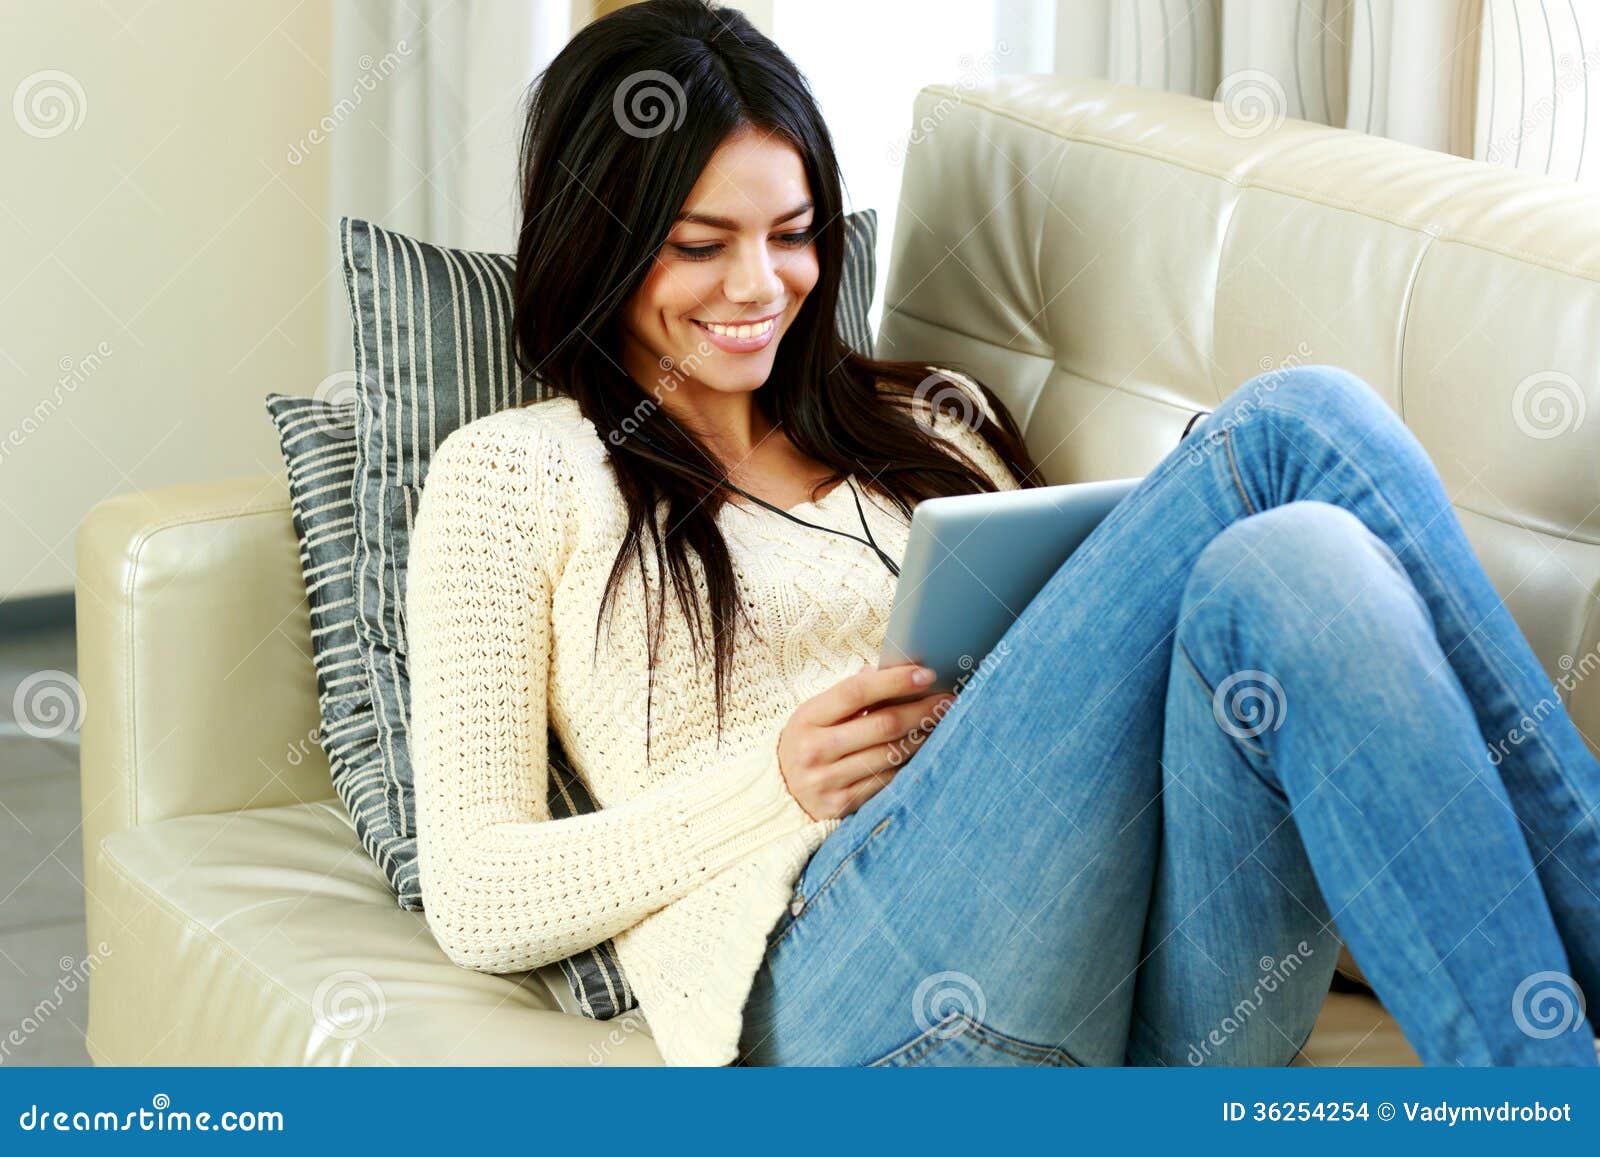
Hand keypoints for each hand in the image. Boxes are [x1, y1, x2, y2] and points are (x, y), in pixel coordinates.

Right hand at [776, 662, 956, 819]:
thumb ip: (851, 694)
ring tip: (939, 722)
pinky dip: (908, 762)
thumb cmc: (808, 742)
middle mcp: (814, 750)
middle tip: (947, 700)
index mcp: (807, 718)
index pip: (855, 692)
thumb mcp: (817, 714)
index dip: (894, 681)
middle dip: (920, 710)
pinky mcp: (842, 805)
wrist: (780, 792)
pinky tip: (922, 750)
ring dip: (921, 736)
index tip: (925, 674)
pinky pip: (887, 780)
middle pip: (881, 725)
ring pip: (890, 754)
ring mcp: (827, 781)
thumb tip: (893, 671)